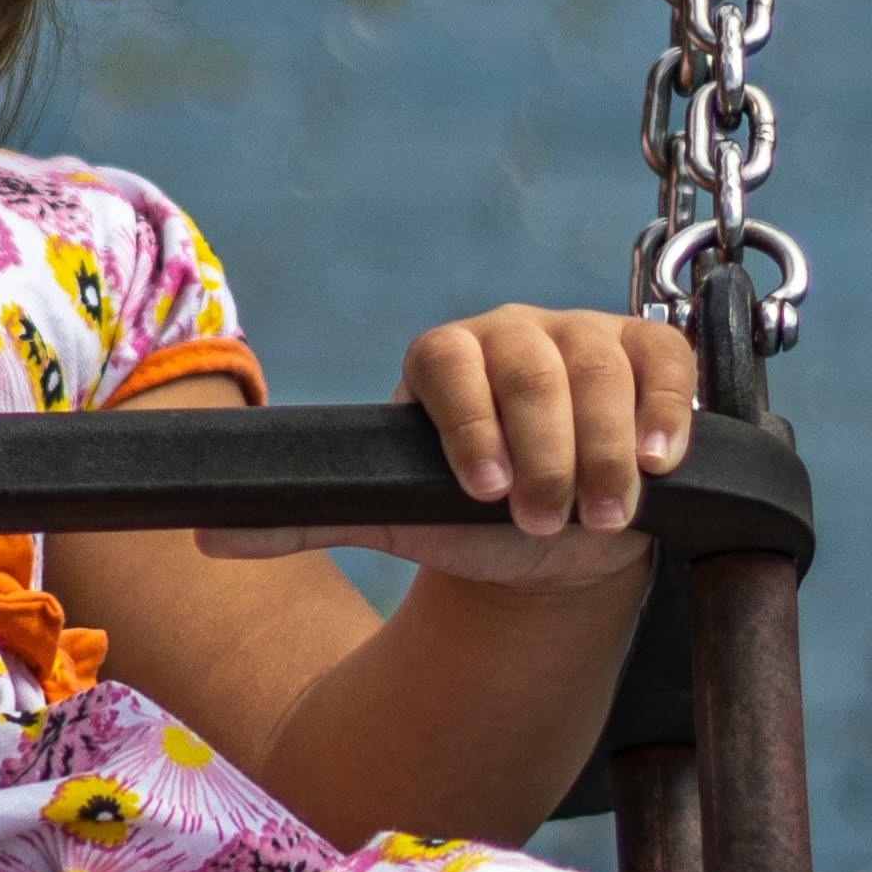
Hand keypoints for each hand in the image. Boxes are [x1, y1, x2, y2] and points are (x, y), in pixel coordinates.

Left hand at [201, 304, 693, 589]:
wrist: (554, 533)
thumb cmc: (469, 515)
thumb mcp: (390, 517)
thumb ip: (306, 520)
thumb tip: (203, 537)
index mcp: (443, 357)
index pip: (449, 362)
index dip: (468, 422)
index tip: (482, 489)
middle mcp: (514, 334)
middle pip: (534, 369)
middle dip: (545, 451)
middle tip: (543, 521)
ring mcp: (586, 336)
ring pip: (601, 369)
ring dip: (604, 446)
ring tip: (603, 513)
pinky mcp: (649, 353)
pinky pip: (665, 361)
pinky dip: (667, 408)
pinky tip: (661, 460)